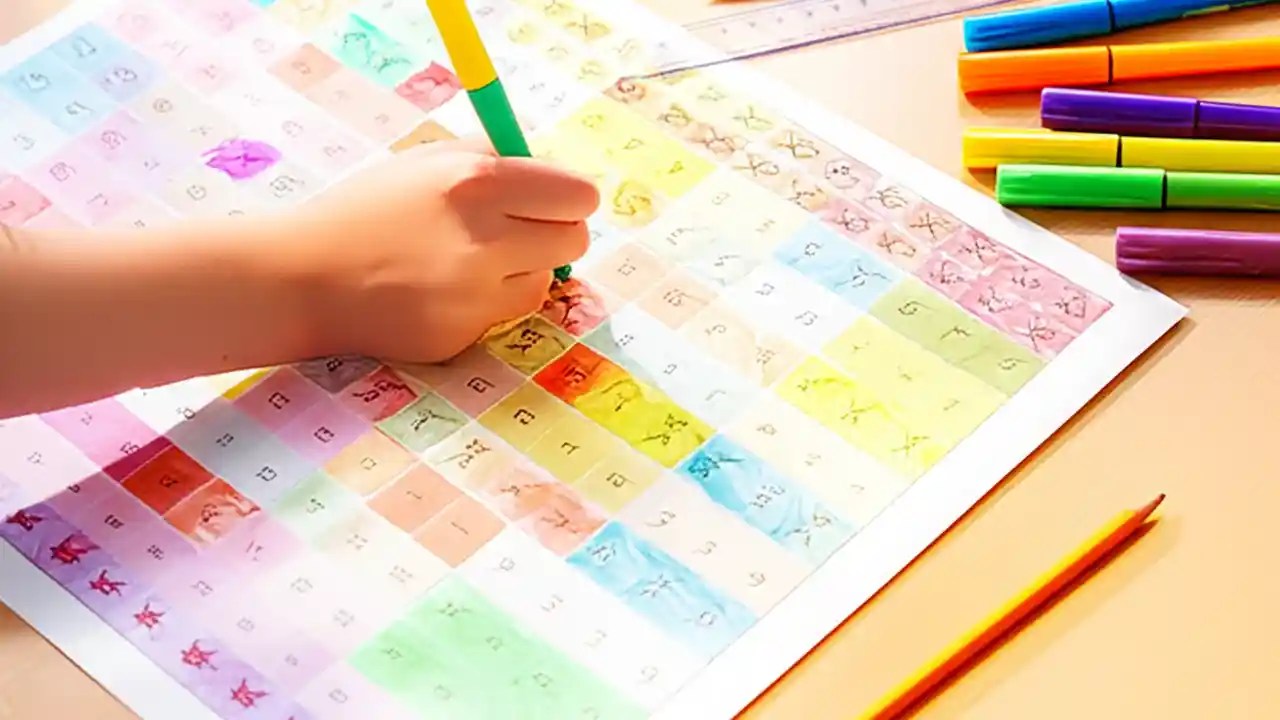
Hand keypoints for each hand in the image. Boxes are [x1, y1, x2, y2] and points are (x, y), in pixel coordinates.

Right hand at [294, 136, 599, 362]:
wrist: (303, 278)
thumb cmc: (367, 210)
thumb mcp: (426, 162)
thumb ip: (493, 159)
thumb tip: (552, 174)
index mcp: (476, 182)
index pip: (577, 195)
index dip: (568, 197)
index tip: (552, 200)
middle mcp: (482, 239)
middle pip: (574, 240)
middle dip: (556, 232)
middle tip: (522, 230)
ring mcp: (473, 295)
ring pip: (543, 282)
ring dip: (521, 270)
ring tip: (471, 261)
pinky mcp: (462, 335)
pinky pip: (504, 315)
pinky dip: (487, 302)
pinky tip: (443, 289)